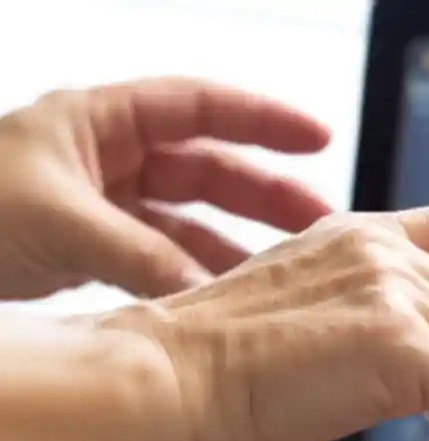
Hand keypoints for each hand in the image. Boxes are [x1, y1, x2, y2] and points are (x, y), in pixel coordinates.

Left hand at [0, 77, 332, 299]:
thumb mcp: (57, 224)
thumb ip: (139, 256)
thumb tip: (208, 292)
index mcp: (95, 120)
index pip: (200, 105)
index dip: (264, 119)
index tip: (321, 137)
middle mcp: (103, 155)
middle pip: (206, 165)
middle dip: (264, 194)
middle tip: (321, 223)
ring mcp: (97, 203)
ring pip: (187, 217)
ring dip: (235, 243)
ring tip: (285, 272)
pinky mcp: (87, 248)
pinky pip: (159, 256)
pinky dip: (191, 275)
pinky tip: (223, 298)